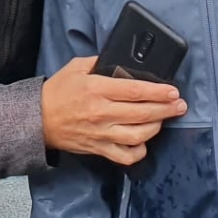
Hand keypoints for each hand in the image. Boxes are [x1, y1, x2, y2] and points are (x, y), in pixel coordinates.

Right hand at [42, 55, 185, 165]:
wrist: (37, 120)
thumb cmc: (57, 92)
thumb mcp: (76, 67)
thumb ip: (99, 62)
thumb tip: (120, 61)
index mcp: (97, 89)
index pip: (134, 90)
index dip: (158, 91)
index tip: (173, 91)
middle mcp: (102, 113)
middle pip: (142, 113)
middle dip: (166, 109)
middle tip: (180, 105)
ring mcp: (101, 133)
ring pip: (138, 135)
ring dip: (156, 127)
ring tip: (164, 119)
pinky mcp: (99, 149)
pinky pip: (125, 156)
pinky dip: (139, 151)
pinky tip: (144, 142)